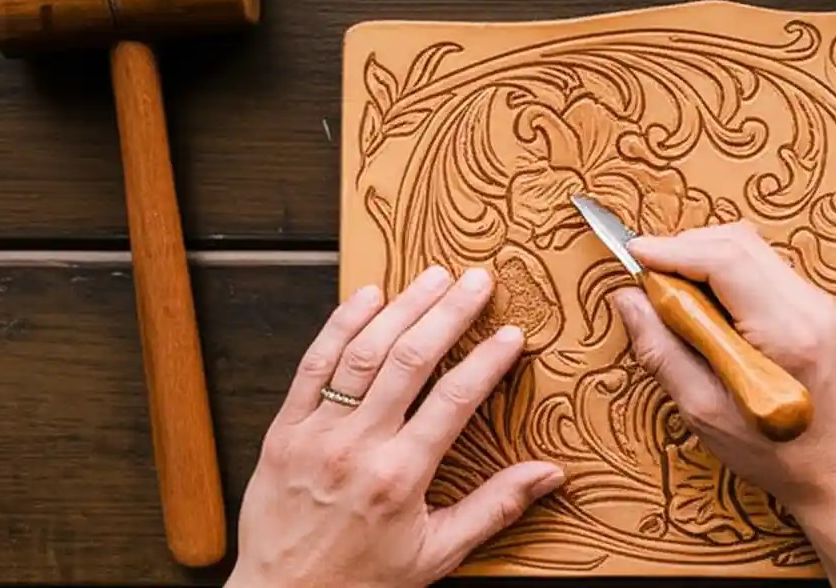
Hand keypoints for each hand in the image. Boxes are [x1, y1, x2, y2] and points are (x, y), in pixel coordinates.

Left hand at [227, 266, 565, 587]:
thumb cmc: (361, 579)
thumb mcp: (438, 553)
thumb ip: (495, 507)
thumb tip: (550, 476)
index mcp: (400, 477)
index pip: (455, 400)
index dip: (488, 361)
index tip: (512, 335)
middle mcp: (358, 447)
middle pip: (410, 360)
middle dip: (449, 314)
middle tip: (476, 282)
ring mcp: (317, 433)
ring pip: (363, 352)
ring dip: (401, 308)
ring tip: (432, 277)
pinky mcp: (285, 429)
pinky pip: (313, 364)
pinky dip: (340, 325)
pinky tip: (366, 298)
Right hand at [612, 222, 835, 585]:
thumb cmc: (781, 459)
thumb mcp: (706, 413)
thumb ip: (663, 351)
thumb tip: (627, 300)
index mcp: (787, 332)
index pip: (725, 259)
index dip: (672, 249)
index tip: (633, 254)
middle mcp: (810, 307)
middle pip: (738, 242)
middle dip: (684, 248)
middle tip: (646, 278)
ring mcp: (819, 304)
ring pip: (750, 249)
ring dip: (704, 259)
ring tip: (672, 298)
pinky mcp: (817, 309)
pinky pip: (763, 269)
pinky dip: (725, 274)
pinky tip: (705, 309)